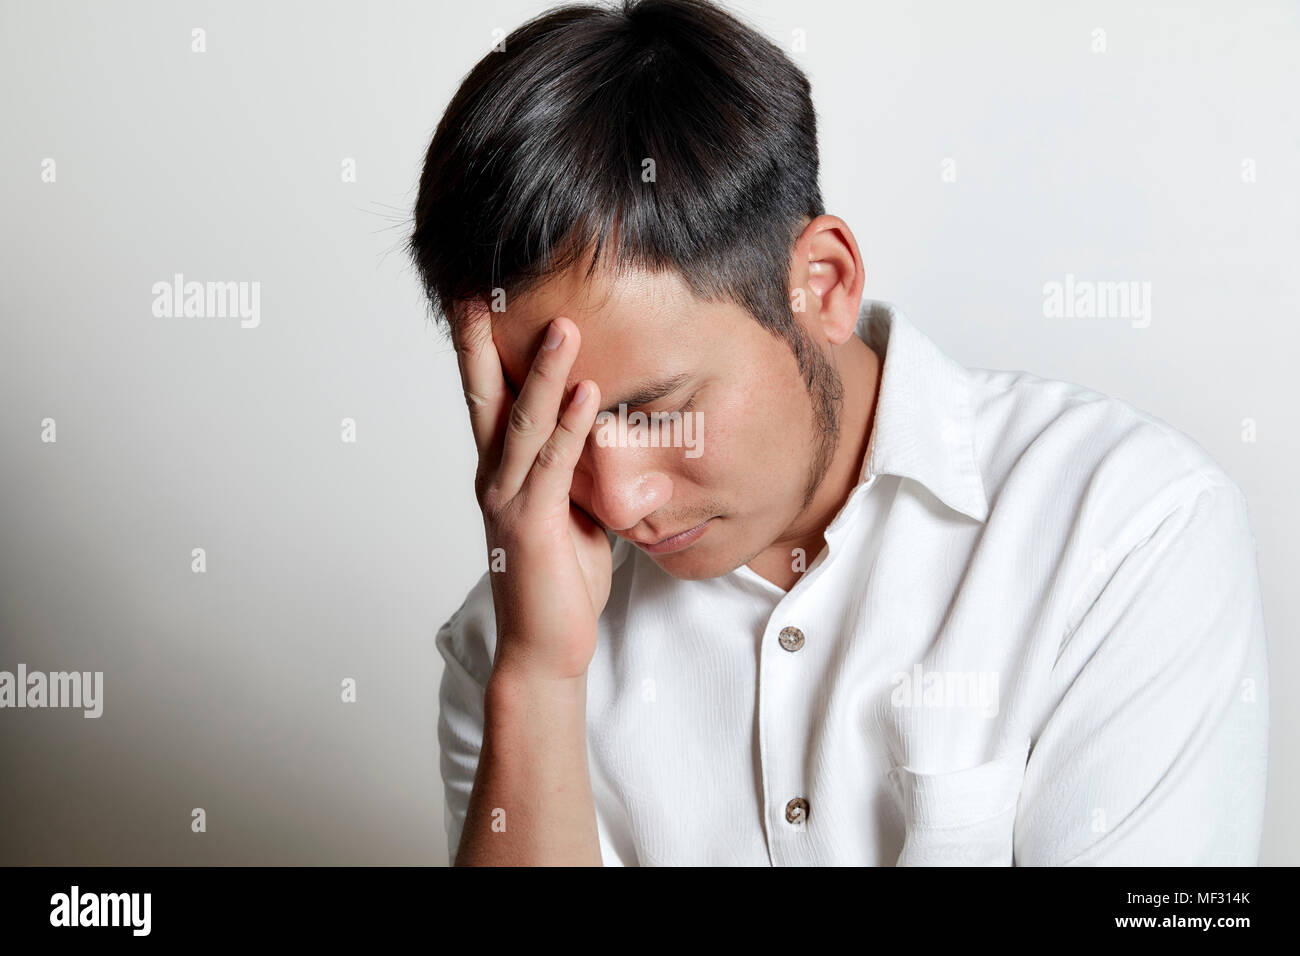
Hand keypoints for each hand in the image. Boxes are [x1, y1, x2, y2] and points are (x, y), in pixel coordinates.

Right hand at [453, 303, 609, 680]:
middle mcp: (495, 477)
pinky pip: (553, 465)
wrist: (545, 646)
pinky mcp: (531, 525)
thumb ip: (575, 467)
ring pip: (523, 423)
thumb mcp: (572, 508)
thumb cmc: (560, 578)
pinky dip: (570, 426)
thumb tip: (603, 429)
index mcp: (502, 470)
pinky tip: (587, 392)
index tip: (485, 301)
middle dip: (487, 342)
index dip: (486, 349)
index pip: (490, 398)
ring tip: (565, 327)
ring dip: (544, 372)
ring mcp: (507, 500)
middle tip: (487, 288)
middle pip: (486, 397)